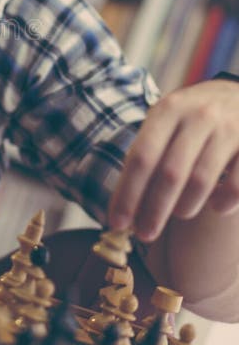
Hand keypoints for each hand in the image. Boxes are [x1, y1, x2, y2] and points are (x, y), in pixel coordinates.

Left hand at [108, 79, 238, 241]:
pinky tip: (215, 205)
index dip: (127, 194)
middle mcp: (198, 115)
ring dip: (185, 208)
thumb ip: (148, 154)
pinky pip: (235, 187)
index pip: (141, 157)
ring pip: (200, 183)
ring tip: (180, 212)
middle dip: (153, 211)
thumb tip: (125, 207)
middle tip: (144, 234)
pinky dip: (221, 203)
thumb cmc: (193, 118)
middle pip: (169, 174)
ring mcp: (229, 128)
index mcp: (168, 109)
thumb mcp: (167, 121)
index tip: (117, 223)